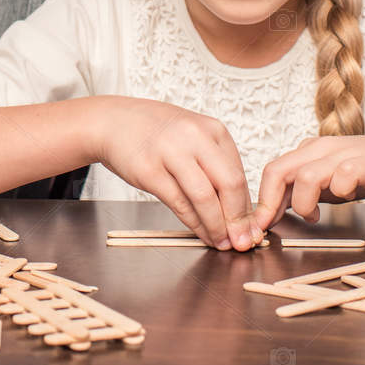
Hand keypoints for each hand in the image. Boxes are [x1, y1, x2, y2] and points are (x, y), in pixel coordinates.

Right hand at [91, 98, 258, 250]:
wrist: (113, 121)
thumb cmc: (156, 132)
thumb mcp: (193, 136)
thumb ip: (215, 164)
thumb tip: (239, 207)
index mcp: (212, 129)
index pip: (239, 174)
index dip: (247, 207)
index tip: (251, 227)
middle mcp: (194, 137)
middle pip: (229, 184)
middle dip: (238, 219)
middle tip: (242, 241)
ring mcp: (170, 152)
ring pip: (204, 197)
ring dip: (216, 226)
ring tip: (222, 242)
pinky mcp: (149, 170)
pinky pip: (179, 203)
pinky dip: (193, 223)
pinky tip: (201, 232)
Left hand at [252, 132, 364, 231]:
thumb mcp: (332, 181)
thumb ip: (307, 191)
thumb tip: (279, 210)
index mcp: (310, 152)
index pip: (273, 172)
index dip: (262, 201)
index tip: (257, 226)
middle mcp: (321, 149)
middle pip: (277, 170)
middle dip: (267, 203)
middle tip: (268, 227)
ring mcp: (342, 154)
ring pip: (304, 175)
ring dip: (302, 202)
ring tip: (314, 215)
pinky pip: (341, 176)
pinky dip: (337, 191)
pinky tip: (345, 198)